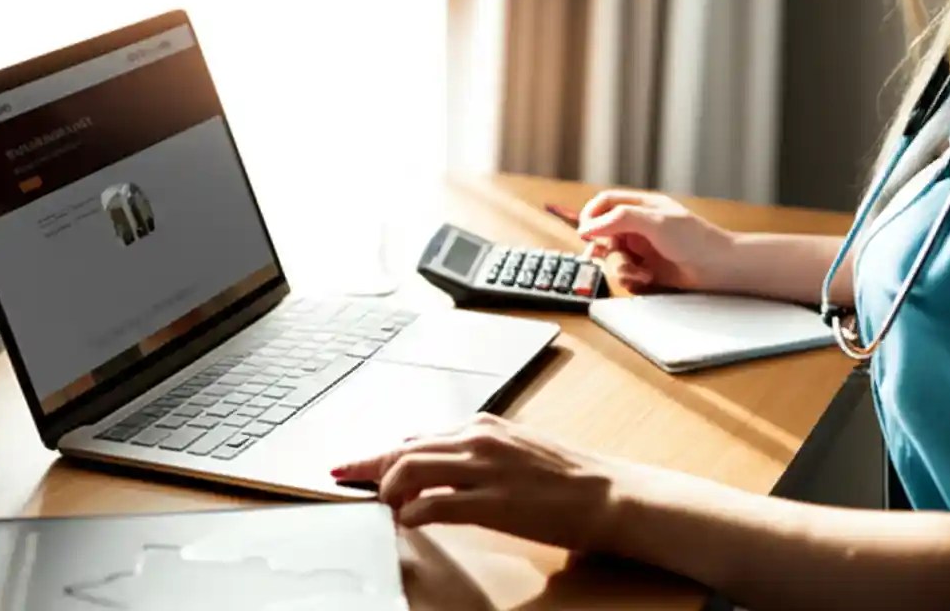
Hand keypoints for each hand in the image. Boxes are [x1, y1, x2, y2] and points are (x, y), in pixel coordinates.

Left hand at [331, 414, 631, 551]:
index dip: (379, 454)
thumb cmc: (568, 477)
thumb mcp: (516, 450)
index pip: (416, 438)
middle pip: (403, 450)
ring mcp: (484, 469)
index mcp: (483, 426)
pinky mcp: (493, 501)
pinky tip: (408, 523)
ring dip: (387, 491)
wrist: (607, 493)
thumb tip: (432, 458)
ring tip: (382, 508)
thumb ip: (474, 452)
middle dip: (367, 467)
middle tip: (342, 480)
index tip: (353, 465)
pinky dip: (412, 514)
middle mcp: (479, 439)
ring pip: (410, 470)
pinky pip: (435, 505)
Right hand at [578, 190, 734, 292]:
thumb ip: (619, 219)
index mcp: (641, 207)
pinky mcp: (646, 270)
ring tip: (642, 272)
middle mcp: (638, 227)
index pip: (605, 203)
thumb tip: (587, 228)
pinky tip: (650, 279)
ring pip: (613, 259)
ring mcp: (642, 249)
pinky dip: (633, 280)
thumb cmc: (695, 239)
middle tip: (609, 254)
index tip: (586, 232)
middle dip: (606, 248)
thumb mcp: (655, 221)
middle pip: (603, 235)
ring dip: (622, 268)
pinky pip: (625, 277)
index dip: (591, 215)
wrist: (719, 268)